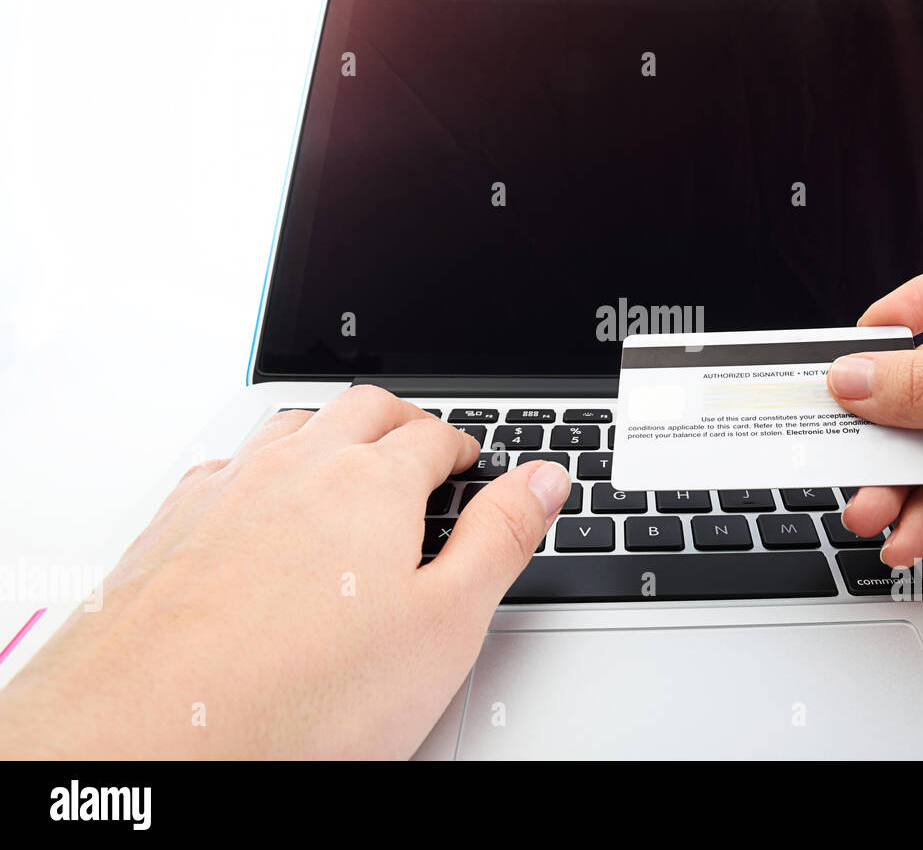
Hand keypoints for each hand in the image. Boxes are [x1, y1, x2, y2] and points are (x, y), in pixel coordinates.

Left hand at [0, 386, 570, 757]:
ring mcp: (226, 492)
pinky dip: (262, 467)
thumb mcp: (444, 626)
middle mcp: (295, 469)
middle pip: (363, 410)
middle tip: (423, 447)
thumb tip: (544, 479)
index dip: (464, 447)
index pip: (435, 436)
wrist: (147, 742)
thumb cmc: (294, 699)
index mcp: (371, 484)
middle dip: (403, 421)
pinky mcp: (171, 526)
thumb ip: (502, 539)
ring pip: (292, 427)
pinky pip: (227, 465)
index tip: (471, 463)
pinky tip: (259, 502)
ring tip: (348, 463)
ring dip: (331, 432)